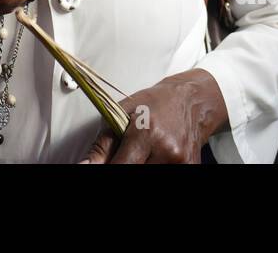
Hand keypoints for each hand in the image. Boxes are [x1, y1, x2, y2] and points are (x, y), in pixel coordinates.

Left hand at [81, 69, 227, 163]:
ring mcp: (181, 161)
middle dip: (123, 166)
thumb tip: (86, 165)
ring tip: (141, 152)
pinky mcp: (191, 167)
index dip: (108, 168)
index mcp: (147, 131)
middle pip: (134, 173)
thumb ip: (103, 144)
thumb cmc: (156, 103)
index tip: (102, 166)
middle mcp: (166, 149)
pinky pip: (166, 174)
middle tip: (124, 155)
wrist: (191, 101)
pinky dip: (155, 165)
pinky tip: (155, 156)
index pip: (120, 167)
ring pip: (149, 176)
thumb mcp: (123, 114)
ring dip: (139, 165)